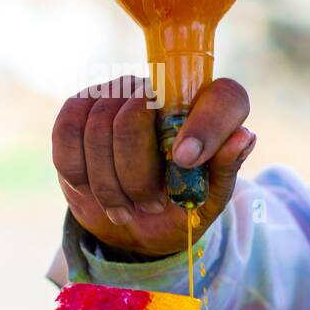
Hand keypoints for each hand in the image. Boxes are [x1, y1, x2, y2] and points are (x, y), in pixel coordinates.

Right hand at [51, 78, 254, 258]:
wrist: (135, 221)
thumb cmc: (179, 206)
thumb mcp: (209, 200)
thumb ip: (225, 170)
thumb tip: (244, 137)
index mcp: (209, 107)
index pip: (220, 97)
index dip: (204, 126)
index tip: (184, 162)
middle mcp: (163, 89)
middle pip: (133, 117)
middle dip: (134, 176)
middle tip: (148, 205)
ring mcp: (118, 93)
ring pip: (96, 128)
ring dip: (105, 184)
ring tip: (122, 207)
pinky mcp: (80, 107)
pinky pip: (65, 131)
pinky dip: (75, 170)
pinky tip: (89, 187)